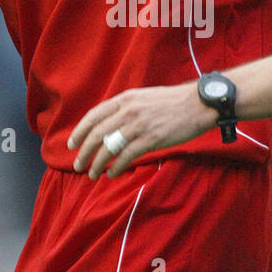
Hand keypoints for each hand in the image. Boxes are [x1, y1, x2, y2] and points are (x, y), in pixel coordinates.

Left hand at [68, 81, 214, 177]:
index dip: (80, 131)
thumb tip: (110, 124)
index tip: (72, 144)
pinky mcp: (151, 139)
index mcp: (125, 99)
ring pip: (109, 147)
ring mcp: (139, 125)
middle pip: (97, 134)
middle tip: (77, 165)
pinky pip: (127, 156)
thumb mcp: (144, 97)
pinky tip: (112, 174)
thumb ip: (126, 108)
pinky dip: (116, 167)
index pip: (94, 116)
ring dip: (97, 163)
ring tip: (92, 174)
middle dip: (84, 152)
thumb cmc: (173, 102)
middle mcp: (128, 110)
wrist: (198, 104)